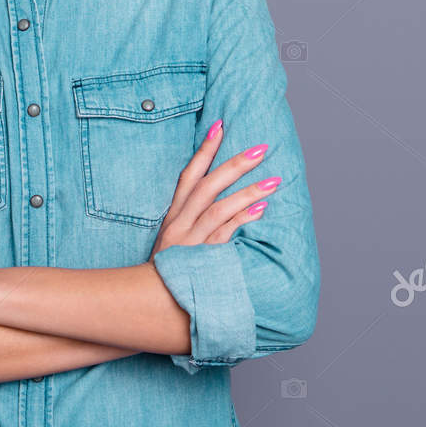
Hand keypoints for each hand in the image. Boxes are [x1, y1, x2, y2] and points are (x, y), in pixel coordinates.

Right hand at [151, 119, 280, 255]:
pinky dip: (243, 220)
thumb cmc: (168, 268)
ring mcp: (191, 242)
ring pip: (218, 209)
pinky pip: (225, 235)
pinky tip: (261, 209)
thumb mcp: (172, 238)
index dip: (204, 150)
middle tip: (261, 149)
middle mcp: (180, 224)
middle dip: (234, 165)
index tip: (220, 126)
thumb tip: (216, 194)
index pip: (188, 175)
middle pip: (207, 186)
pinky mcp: (202, 259)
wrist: (151, 301)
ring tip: (274, 180)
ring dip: (247, 192)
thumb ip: (190, 217)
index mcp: (173, 215)